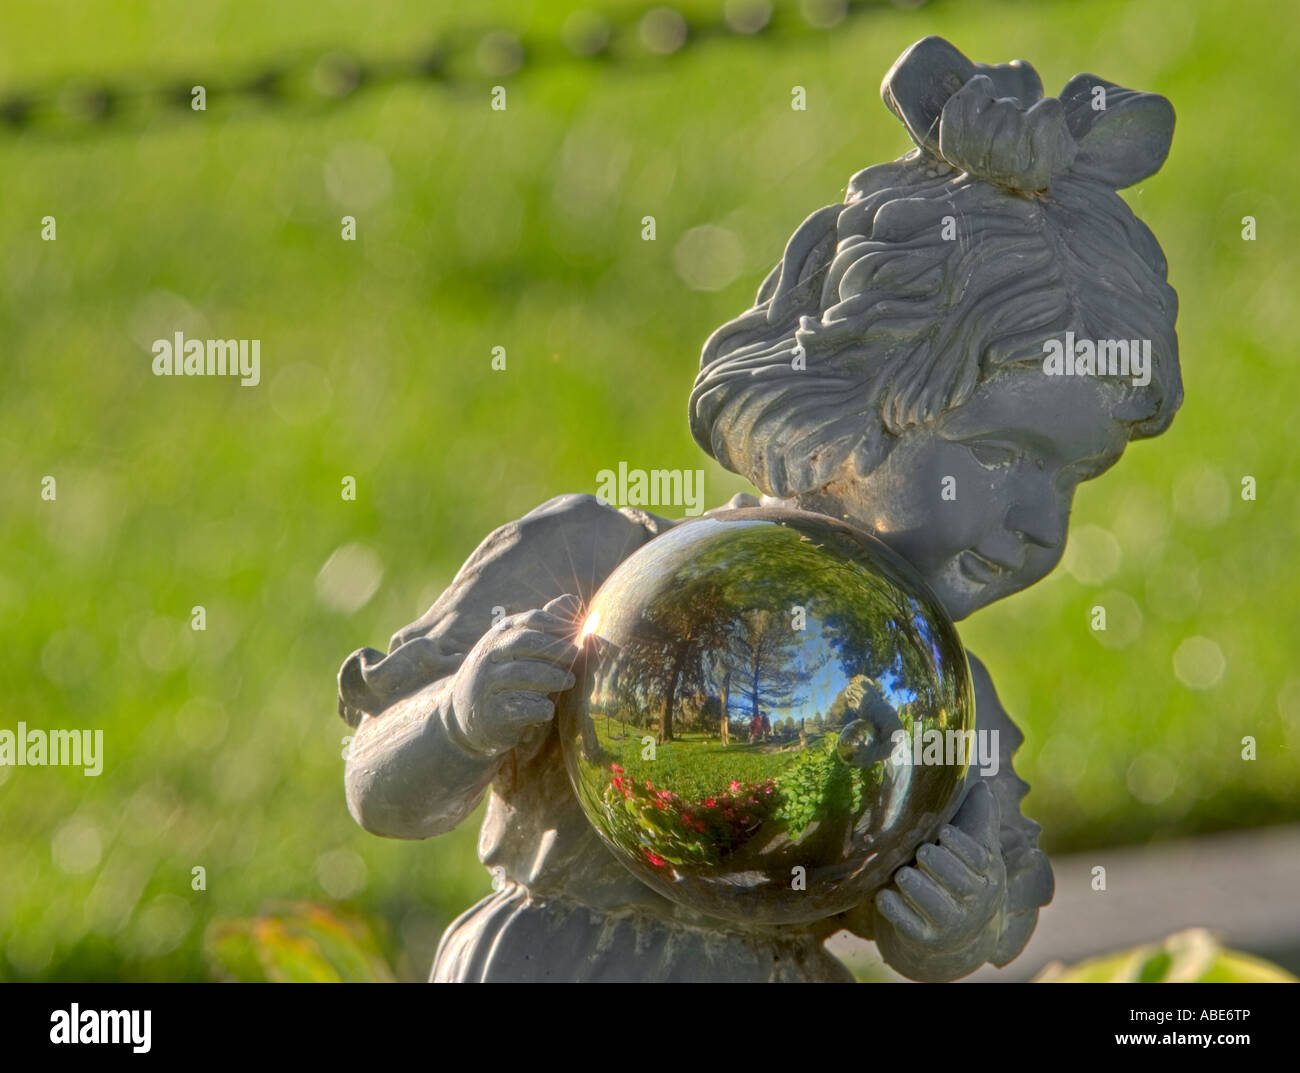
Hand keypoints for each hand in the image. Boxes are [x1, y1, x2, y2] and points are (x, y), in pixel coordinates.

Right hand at [450, 594, 581, 756]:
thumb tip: (574, 600)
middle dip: (555, 648)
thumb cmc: (500, 674)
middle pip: (525, 642)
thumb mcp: (516, 646)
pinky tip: (548, 710)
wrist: (459, 713)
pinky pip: (517, 707)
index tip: (578, 634)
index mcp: (500, 635)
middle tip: (577, 656)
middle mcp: (490, 655)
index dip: (558, 623)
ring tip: (569, 681)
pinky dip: (537, 707)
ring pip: (520, 673)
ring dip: (550, 676)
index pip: (531, 619)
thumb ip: (545, 626)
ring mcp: (486, 684)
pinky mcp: (490, 713)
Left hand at [871, 781, 1006, 980]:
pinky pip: (905, 922)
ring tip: (904, 873)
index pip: (979, 859)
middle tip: (921, 851)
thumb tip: (982, 784)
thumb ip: (979, 818)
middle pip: (956, 879)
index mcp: (988, 875)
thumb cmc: (962, 875)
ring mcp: (950, 924)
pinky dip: (892, 906)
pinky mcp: (925, 939)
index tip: (943, 831)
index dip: (960, 844)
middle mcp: (974, 902)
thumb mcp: (978, 849)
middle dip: (935, 862)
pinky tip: (884, 895)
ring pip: (930, 900)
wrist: (953, 933)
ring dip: (912, 883)